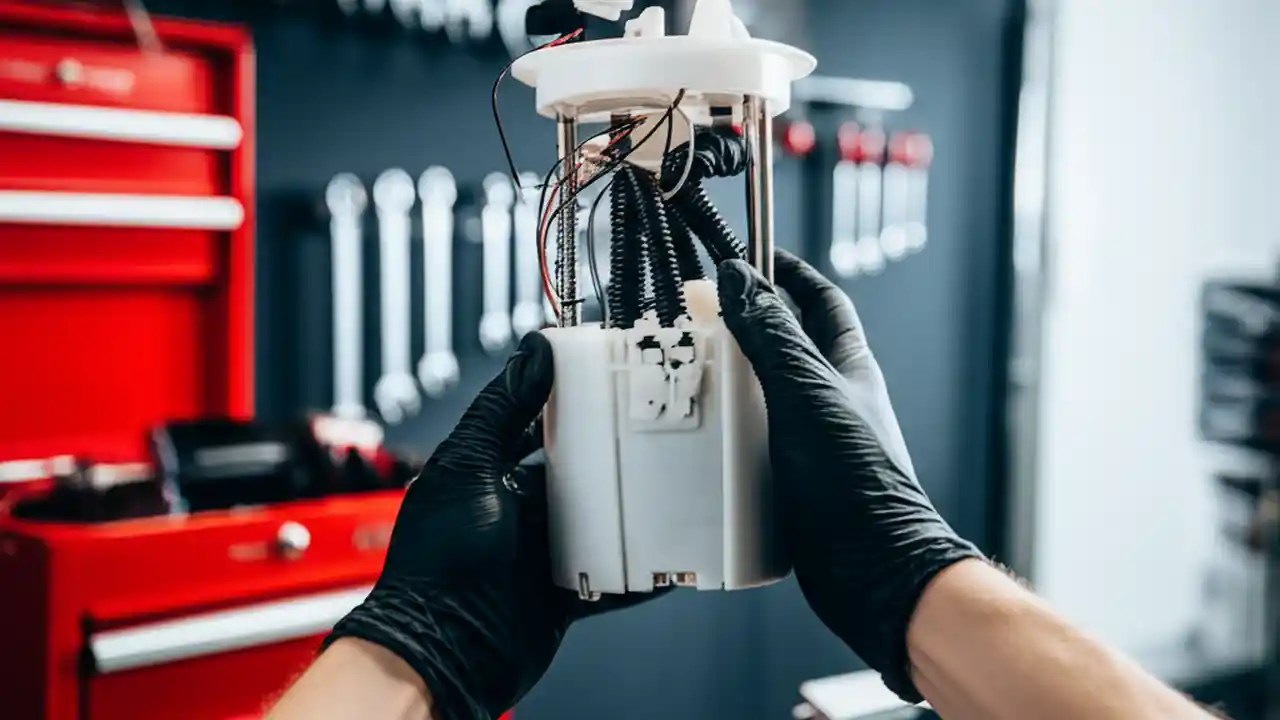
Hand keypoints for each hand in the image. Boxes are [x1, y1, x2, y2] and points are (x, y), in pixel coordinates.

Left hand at [327, 333, 653, 719]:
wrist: (442, 651)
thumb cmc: (437, 564)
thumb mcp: (468, 467)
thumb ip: (501, 409)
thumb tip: (533, 351)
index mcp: (484, 475)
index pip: (531, 427)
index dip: (566, 405)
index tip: (604, 381)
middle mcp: (512, 512)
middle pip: (574, 475)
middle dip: (608, 457)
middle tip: (651, 432)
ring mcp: (539, 555)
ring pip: (597, 524)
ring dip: (628, 511)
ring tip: (670, 486)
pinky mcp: (562, 596)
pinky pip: (611, 579)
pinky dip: (639, 570)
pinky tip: (669, 555)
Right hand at [717, 251, 982, 701]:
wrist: (874, 571)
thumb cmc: (856, 481)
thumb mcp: (805, 394)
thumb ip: (771, 335)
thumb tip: (738, 277)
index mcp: (847, 367)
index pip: (820, 300)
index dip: (787, 272)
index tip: (748, 255)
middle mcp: (832, 399)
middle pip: (784, 346)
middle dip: (742, 328)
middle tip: (695, 319)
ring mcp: (813, 441)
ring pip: (763, 398)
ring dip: (727, 386)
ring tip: (683, 376)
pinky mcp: (793, 481)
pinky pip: (753, 446)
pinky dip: (724, 437)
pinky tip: (696, 440)